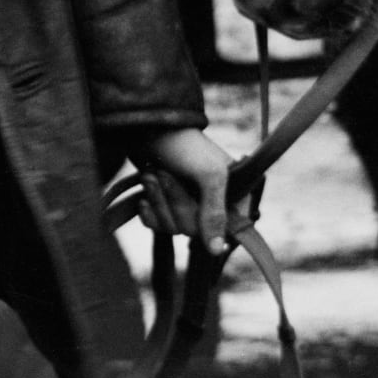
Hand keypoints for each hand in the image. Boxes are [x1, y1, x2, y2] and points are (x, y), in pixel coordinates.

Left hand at [132, 125, 231, 255]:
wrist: (147, 127)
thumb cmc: (184, 146)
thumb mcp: (209, 175)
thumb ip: (215, 213)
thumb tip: (216, 250)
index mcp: (233, 193)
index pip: (230, 229)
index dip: (210, 223)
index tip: (196, 204)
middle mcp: (212, 202)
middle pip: (195, 231)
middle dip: (176, 203)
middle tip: (164, 175)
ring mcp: (188, 204)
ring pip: (174, 228)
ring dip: (159, 202)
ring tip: (151, 175)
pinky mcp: (164, 204)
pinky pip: (158, 226)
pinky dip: (149, 212)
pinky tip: (144, 197)